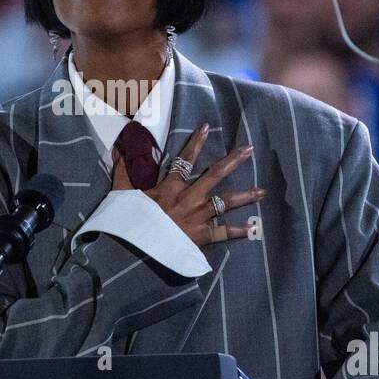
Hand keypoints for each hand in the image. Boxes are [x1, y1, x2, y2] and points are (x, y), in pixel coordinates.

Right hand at [110, 121, 265, 247]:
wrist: (135, 252)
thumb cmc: (129, 224)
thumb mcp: (122, 196)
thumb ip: (122, 173)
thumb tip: (117, 151)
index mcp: (170, 187)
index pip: (184, 159)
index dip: (196, 142)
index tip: (207, 127)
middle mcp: (189, 199)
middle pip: (214, 175)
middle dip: (233, 161)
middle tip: (249, 150)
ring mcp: (198, 218)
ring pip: (226, 203)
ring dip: (245, 197)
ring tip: (262, 191)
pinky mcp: (202, 237)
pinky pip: (223, 233)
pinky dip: (238, 232)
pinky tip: (253, 228)